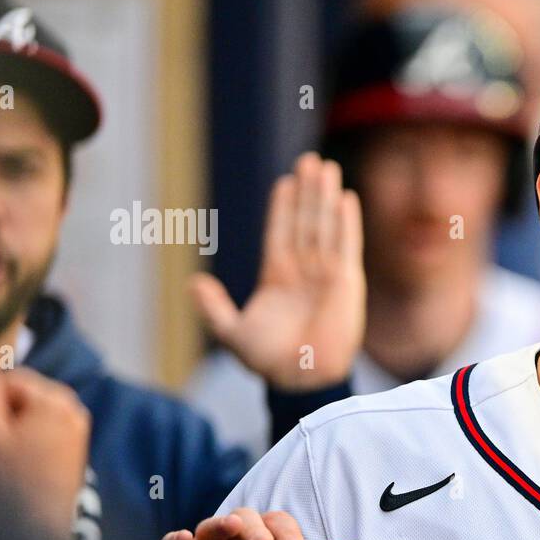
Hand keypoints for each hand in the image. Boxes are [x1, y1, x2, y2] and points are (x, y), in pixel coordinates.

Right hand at [0, 353, 89, 539]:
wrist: (38, 526)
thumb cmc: (12, 481)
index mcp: (55, 399)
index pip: (9, 378)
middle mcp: (73, 407)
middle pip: (23, 394)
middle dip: (0, 412)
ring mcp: (78, 426)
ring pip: (31, 411)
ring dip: (10, 425)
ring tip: (0, 454)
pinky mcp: (76, 443)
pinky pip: (44, 427)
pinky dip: (25, 436)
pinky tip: (16, 460)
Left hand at [191, 152, 364, 390]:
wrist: (301, 379)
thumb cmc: (267, 360)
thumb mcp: (232, 332)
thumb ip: (213, 307)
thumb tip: (192, 282)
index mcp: (278, 277)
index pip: (281, 232)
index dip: (283, 207)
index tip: (285, 181)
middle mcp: (304, 270)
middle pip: (306, 221)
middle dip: (307, 191)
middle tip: (309, 160)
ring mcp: (327, 274)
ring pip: (325, 226)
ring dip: (325, 197)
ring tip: (326, 167)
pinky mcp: (347, 282)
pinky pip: (347, 245)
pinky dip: (347, 222)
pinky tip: (346, 198)